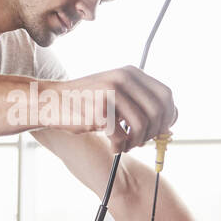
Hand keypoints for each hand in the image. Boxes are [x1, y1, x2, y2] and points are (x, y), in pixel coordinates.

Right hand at [53, 66, 177, 152]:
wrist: (51, 101)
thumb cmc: (84, 103)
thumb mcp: (115, 95)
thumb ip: (139, 105)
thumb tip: (168, 127)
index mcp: (130, 73)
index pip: (166, 95)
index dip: (169, 116)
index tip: (162, 130)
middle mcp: (123, 78)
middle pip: (158, 111)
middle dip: (154, 132)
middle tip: (141, 141)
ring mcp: (111, 92)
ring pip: (142, 126)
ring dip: (136, 142)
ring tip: (125, 145)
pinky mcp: (99, 109)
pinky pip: (121, 136)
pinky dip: (119, 147)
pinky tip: (112, 146)